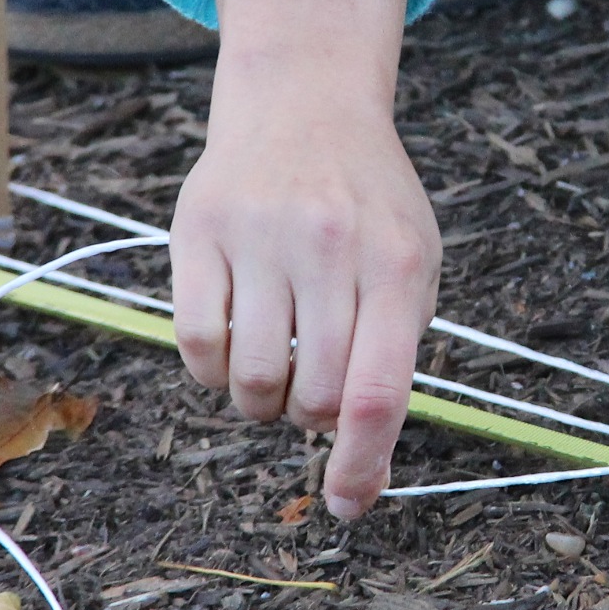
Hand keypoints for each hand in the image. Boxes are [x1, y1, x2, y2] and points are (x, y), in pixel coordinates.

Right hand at [171, 0, 439, 519]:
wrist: (306, 103)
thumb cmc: (367, 204)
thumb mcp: (412, 265)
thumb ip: (396, 356)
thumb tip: (368, 466)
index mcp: (397, 265)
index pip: (377, 394)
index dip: (362, 466)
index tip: (348, 506)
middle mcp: (329, 249)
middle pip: (312, 396)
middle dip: (311, 418)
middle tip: (312, 390)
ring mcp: (260, 237)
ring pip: (249, 381)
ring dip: (261, 400)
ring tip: (274, 365)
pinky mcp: (199, 232)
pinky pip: (196, 343)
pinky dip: (211, 372)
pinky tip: (232, 349)